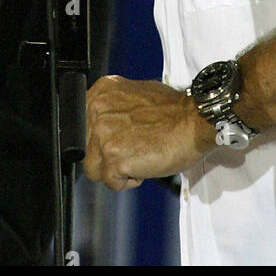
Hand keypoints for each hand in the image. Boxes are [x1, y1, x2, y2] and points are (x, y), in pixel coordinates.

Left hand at [83, 75, 214, 190]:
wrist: (196, 120)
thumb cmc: (173, 110)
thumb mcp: (134, 94)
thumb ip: (113, 107)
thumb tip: (100, 123)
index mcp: (101, 92)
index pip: (79, 124)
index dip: (95, 138)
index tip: (110, 141)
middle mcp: (97, 110)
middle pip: (84, 148)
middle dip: (106, 155)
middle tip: (131, 148)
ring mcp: (104, 134)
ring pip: (94, 169)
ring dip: (115, 170)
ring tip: (137, 157)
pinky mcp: (115, 158)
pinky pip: (111, 183)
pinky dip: (128, 181)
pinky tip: (143, 166)